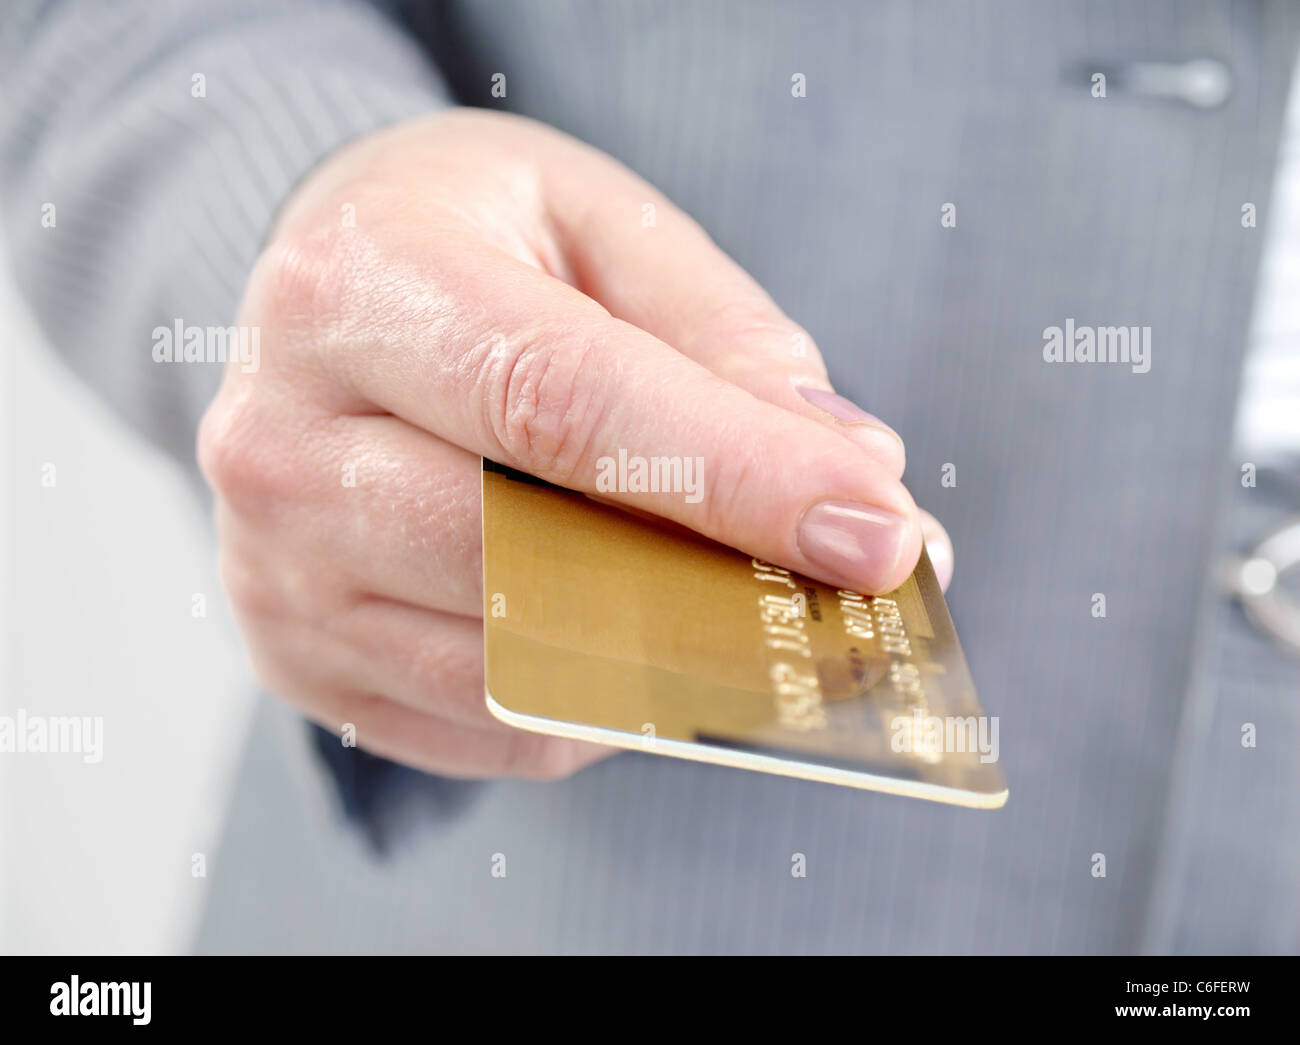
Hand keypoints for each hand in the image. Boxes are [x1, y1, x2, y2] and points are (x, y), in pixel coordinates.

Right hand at [197, 110, 951, 779]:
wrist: (325, 300)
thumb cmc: (472, 244)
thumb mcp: (602, 226)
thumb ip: (726, 342)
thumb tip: (852, 474)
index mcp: (350, 291)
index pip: (557, 406)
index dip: (732, 479)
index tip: (879, 533)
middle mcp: (281, 448)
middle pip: (528, 556)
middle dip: (723, 585)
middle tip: (865, 590)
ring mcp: (277, 578)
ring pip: (519, 669)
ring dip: (681, 657)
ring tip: (775, 611)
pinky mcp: (303, 664)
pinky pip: (499, 729)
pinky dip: (608, 702)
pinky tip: (651, 634)